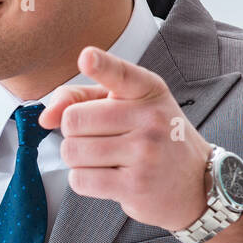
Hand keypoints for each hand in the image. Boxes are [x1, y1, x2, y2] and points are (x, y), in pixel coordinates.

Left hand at [37, 45, 212, 232]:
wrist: (196, 183)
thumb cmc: (152, 138)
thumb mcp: (128, 106)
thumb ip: (82, 98)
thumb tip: (46, 117)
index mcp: (148, 90)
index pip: (120, 74)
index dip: (101, 65)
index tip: (86, 57)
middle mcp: (150, 118)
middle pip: (73, 120)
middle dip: (74, 132)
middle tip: (97, 139)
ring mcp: (145, 153)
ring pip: (72, 151)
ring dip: (77, 158)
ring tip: (104, 159)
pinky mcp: (135, 185)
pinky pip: (80, 179)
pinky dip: (83, 179)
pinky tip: (107, 177)